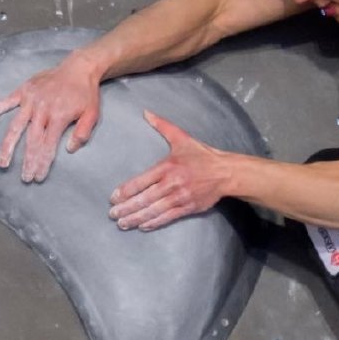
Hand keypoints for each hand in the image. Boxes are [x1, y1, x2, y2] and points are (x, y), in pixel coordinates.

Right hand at [0, 55, 101, 182]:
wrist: (80, 67)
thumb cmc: (86, 93)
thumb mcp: (92, 114)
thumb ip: (82, 133)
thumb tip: (69, 149)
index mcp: (58, 117)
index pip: (47, 146)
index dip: (42, 163)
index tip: (38, 177)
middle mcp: (41, 110)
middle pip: (31, 141)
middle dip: (27, 161)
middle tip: (24, 178)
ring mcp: (31, 99)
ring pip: (16, 126)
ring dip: (8, 145)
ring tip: (2, 162)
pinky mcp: (25, 89)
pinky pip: (9, 99)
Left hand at [109, 111, 230, 230]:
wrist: (225, 173)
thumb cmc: (202, 156)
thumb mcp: (182, 138)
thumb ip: (162, 126)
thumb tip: (146, 113)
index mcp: (167, 167)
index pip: (140, 182)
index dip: (125, 192)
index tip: (113, 198)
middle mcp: (172, 184)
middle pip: (144, 199)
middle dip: (126, 208)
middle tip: (113, 214)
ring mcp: (180, 197)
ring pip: (153, 211)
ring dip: (136, 218)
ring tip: (123, 223)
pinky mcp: (188, 207)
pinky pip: (167, 217)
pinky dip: (154, 222)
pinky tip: (143, 226)